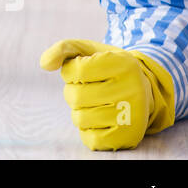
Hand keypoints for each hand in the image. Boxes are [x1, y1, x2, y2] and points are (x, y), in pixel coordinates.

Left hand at [39, 38, 175, 150]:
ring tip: (93, 103)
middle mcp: (133, 88)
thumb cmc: (107, 68)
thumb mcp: (88, 50)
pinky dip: (87, 130)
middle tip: (87, 89)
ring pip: (81, 118)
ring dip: (78, 111)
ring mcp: (133, 115)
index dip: (70, 71)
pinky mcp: (129, 136)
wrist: (143, 90)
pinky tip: (98, 119)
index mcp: (123, 63)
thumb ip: (63, 49)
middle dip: (72, 92)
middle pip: (76, 96)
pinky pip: (91, 139)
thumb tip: (44, 64)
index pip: (76, 70)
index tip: (82, 71)